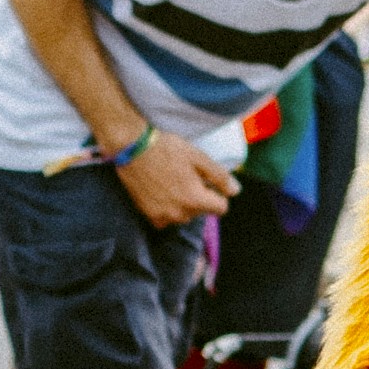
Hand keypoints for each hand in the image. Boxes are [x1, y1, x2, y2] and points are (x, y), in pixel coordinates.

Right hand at [117, 128, 234, 224]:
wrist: (133, 148)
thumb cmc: (167, 149)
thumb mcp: (199, 158)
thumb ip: (219, 177)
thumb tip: (235, 191)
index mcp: (195, 199)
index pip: (221, 208)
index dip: (218, 194)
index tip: (209, 182)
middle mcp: (180, 213)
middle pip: (201, 211)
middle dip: (200, 198)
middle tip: (188, 177)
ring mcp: (162, 216)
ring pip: (184, 216)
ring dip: (184, 204)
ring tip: (174, 182)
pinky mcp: (147, 214)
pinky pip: (165, 219)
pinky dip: (167, 210)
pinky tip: (163, 192)